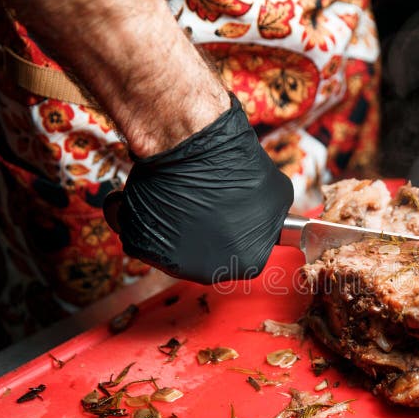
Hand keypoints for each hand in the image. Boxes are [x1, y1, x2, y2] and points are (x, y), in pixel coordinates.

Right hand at [104, 97, 292, 283]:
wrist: (194, 146)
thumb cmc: (239, 167)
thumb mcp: (279, 195)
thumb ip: (272, 219)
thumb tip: (266, 219)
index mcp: (248, 263)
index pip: (245, 253)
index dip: (238, 228)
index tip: (230, 210)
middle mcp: (208, 271)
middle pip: (207, 254)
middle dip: (205, 231)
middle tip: (203, 203)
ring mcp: (170, 262)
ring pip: (172, 247)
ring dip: (175, 226)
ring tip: (179, 196)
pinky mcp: (139, 245)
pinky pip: (144, 235)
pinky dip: (146, 217)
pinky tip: (155, 195)